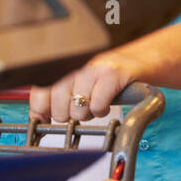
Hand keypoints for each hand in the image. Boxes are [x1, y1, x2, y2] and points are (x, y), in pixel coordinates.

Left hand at [29, 46, 143, 122]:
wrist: (143, 60)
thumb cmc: (109, 77)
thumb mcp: (80, 84)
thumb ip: (57, 98)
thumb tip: (37, 119)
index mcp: (65, 68)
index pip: (40, 92)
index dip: (41, 111)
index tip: (46, 120)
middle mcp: (77, 66)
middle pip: (57, 102)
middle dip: (67, 115)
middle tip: (79, 112)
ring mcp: (95, 69)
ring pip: (76, 106)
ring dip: (87, 114)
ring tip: (95, 106)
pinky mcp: (114, 75)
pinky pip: (97, 104)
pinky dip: (101, 111)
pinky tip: (106, 105)